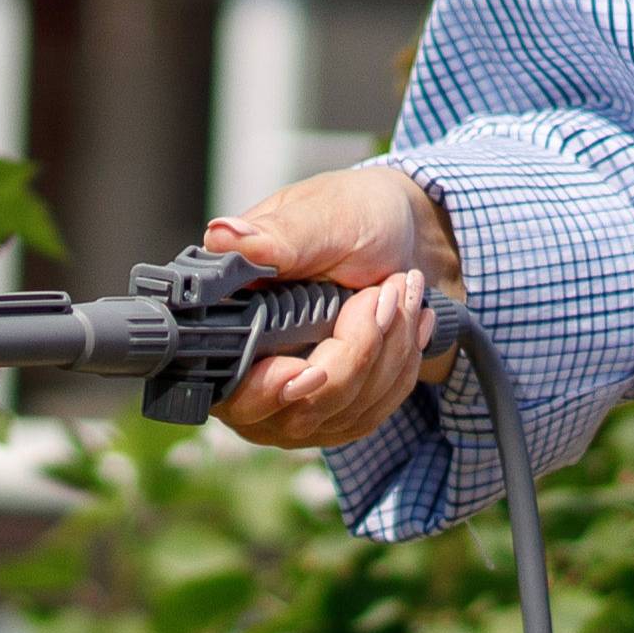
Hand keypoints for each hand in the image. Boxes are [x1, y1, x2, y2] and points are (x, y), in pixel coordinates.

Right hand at [197, 164, 464, 451]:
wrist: (411, 234)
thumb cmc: (359, 215)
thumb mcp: (324, 217)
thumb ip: (276, 238)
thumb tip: (222, 238)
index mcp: (227, 313)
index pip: (230, 383)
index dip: (270, 387)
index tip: (313, 370)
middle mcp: (248, 367)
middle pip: (292, 410)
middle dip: (353, 357)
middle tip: (385, 293)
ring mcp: (289, 399)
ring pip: (337, 414)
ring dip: (387, 356)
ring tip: (403, 290)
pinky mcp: (331, 412)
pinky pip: (366, 417)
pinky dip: (399, 371)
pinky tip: (410, 326)